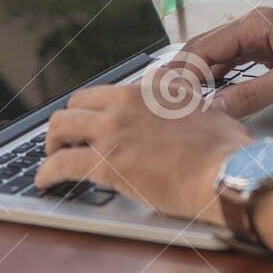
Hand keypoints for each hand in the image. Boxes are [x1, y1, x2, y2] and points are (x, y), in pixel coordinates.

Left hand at [34, 80, 251, 222]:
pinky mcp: (104, 164)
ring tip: (52, 158)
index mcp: (148, 89)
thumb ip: (180, 95)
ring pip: (60, 129)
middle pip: (75, 106)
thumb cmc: (224, 149)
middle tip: (67, 140)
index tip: (90, 122)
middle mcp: (125, 104)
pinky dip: (47, 174)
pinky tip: (45, 182)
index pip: (104, 92)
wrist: (226, 172)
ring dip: (51, 144)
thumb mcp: (203, 105)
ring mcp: (112, 132)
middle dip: (67, 124)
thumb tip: (174, 91)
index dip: (92, 110)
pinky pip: (60, 165)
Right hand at [174, 8, 272, 115]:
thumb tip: (217, 108)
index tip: (166, 91)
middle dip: (186, 71)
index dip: (184, 70)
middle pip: (209, 48)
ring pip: (222, 56)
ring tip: (181, 99)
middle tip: (163, 97)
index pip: (208, 46)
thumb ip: (251, 95)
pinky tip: (213, 94)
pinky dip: (223, 79)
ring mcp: (266, 39)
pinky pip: (239, 64)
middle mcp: (258, 25)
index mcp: (259, 22)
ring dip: (203, 76)